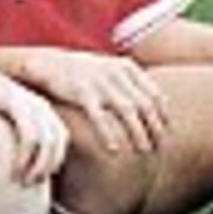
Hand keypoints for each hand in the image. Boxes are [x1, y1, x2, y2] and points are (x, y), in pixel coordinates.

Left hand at [0, 60, 67, 183]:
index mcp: (17, 102)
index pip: (30, 136)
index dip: (24, 159)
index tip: (12, 176)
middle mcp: (36, 103)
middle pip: (49, 140)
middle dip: (40, 165)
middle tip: (25, 184)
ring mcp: (44, 106)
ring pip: (60, 138)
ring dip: (52, 161)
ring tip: (36, 180)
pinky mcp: (47, 110)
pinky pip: (61, 134)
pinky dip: (58, 152)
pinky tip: (45, 169)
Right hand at [23, 48, 168, 156]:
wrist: (46, 62)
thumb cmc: (81, 71)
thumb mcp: (109, 68)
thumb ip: (130, 82)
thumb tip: (155, 103)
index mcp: (126, 67)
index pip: (154, 94)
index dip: (163, 115)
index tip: (166, 132)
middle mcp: (116, 73)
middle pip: (145, 104)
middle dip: (155, 128)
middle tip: (159, 147)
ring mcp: (99, 82)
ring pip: (128, 111)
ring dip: (138, 133)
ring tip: (143, 150)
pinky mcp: (81, 92)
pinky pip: (99, 116)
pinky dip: (108, 134)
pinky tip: (114, 149)